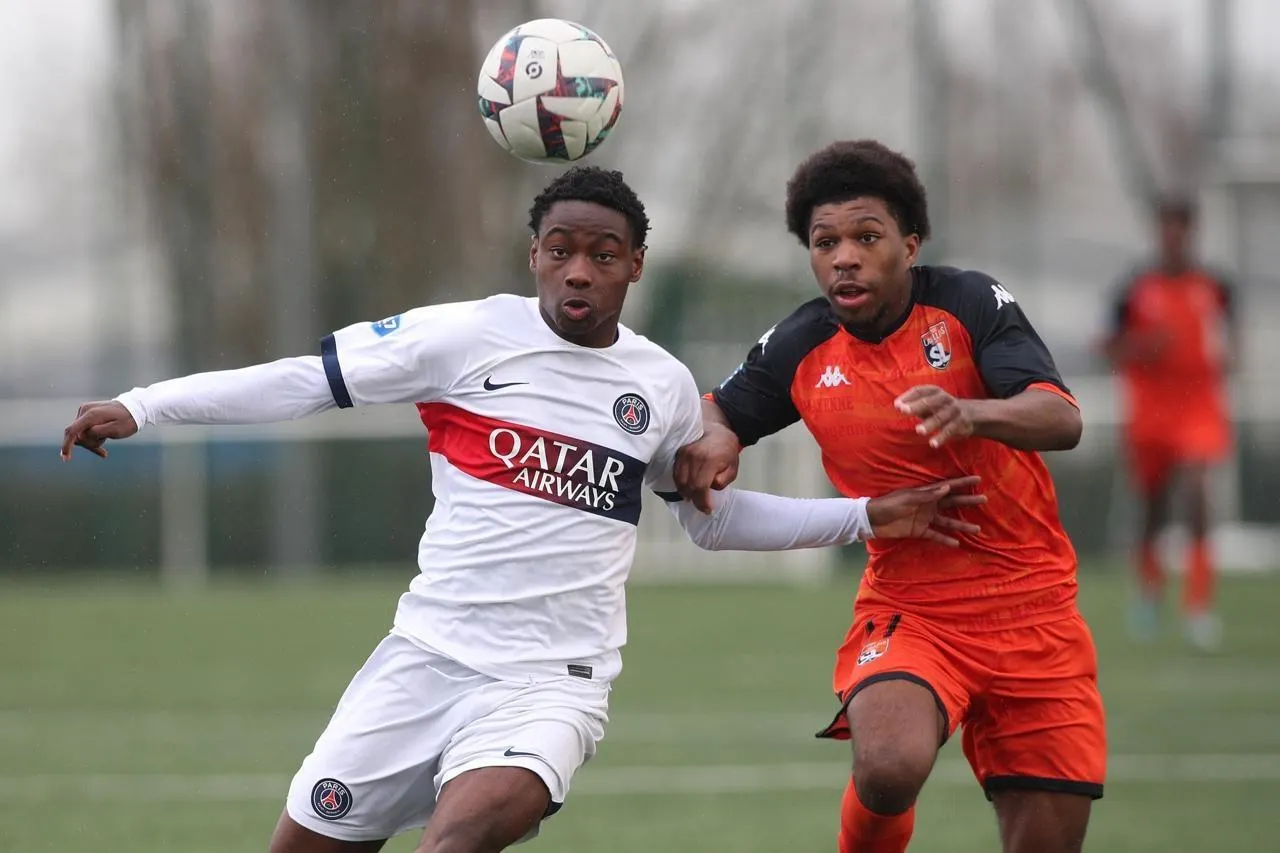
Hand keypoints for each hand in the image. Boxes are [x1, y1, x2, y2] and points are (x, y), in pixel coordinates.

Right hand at [60, 401, 138, 460]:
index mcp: (91, 414)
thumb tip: (80, 436)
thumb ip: (96, 433)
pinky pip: (84, 429)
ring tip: (106, 441)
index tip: (66, 458)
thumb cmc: (128, 420)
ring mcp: (85, 410)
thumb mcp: (116, 430)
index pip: (72, 431)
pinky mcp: (87, 413)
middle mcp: (85, 410)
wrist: (135, 408)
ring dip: (92, 441)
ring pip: (80, 433)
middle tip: (103, 453)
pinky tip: (102, 441)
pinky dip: (92, 437)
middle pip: (76, 434)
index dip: (66, 445)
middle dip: (88, 444)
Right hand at [673, 424, 740, 513]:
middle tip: (701, 506)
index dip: (702, 502)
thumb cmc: (726, 450)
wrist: (717, 431)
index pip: (701, 486)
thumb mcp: (733, 468)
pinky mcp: (679, 453)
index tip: (707, 509)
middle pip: (688, 486)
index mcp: (710, 459)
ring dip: (685, 493)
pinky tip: (687, 488)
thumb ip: (723, 481)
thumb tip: (710, 488)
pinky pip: (676, 474)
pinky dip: (680, 484)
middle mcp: (694, 456)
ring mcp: (684, 453)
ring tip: (694, 498)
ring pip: (680, 481)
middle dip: (694, 500)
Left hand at [866, 476, 986, 546]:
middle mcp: (929, 505)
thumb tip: (947, 487)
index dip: (962, 483)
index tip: (978, 479)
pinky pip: (935, 535)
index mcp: (926, 493)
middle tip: (984, 500)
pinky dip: (945, 539)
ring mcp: (925, 518)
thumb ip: (927, 495)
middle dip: (968, 501)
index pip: (948, 486)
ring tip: (977, 529)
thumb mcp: (907, 498)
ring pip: (948, 521)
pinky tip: (958, 543)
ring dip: (962, 525)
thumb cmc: (889, 504)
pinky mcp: (919, 531)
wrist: (872, 520)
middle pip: (952, 503)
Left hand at [895, 386, 976, 447]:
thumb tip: (897, 405)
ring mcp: (953, 411)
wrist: (972, 414)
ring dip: (930, 423)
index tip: (897, 404)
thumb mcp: (930, 403)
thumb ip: (914, 405)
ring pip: (941, 417)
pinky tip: (933, 443)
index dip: (908, 396)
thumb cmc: (942, 408)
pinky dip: (942, 437)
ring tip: (919, 430)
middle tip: (904, 410)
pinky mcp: (961, 423)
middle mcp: (944, 399)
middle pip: (930, 401)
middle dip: (917, 405)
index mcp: (935, 392)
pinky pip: (950, 430)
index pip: (920, 391)